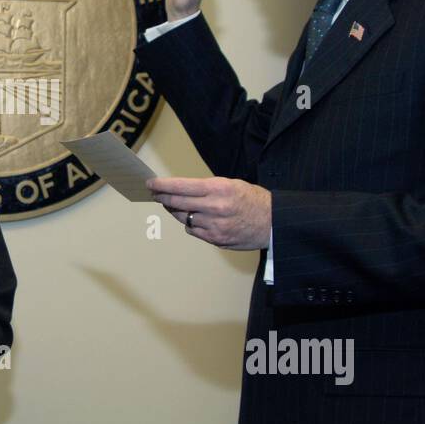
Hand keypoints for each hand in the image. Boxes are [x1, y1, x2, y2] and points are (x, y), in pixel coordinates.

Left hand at [149, 176, 270, 249]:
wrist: (274, 223)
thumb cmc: (253, 200)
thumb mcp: (232, 184)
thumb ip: (206, 188)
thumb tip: (181, 190)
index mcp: (219, 188)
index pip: (181, 186)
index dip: (162, 185)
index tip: (151, 184)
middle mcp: (214, 207)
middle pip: (177, 203)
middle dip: (162, 198)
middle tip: (155, 194)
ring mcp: (214, 225)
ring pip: (183, 218)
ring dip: (176, 211)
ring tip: (176, 205)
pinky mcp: (215, 239)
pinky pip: (193, 230)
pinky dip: (191, 224)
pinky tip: (196, 219)